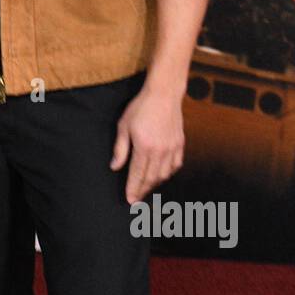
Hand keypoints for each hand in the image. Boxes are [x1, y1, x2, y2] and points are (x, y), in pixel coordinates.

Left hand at [110, 83, 184, 203]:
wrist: (164, 94)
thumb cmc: (140, 108)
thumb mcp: (124, 126)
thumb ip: (120, 149)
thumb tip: (114, 167)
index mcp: (144, 147)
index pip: (137, 174)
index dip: (133, 188)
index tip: (130, 200)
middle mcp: (160, 151)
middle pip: (151, 178)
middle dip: (142, 190)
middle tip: (136, 200)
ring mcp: (172, 148)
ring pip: (164, 174)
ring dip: (155, 184)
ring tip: (146, 189)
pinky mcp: (180, 144)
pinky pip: (175, 165)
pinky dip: (168, 174)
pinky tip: (161, 176)